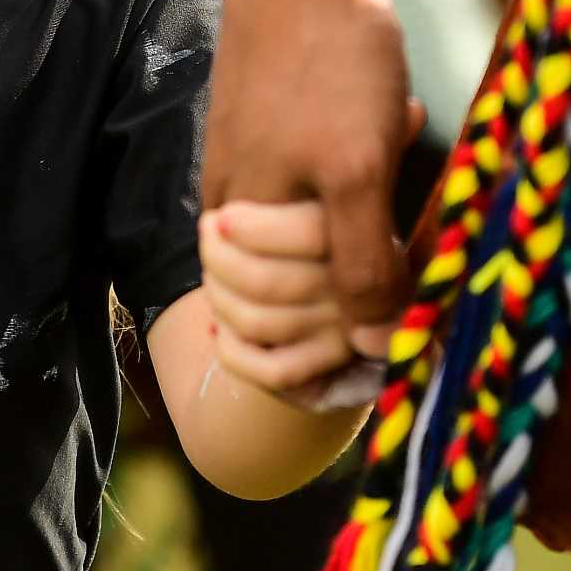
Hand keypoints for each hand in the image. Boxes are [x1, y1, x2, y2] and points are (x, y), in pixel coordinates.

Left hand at [199, 198, 356, 394]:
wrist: (341, 300)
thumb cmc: (304, 235)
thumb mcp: (306, 201)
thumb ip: (281, 202)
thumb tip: (219, 222)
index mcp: (361, 235)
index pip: (310, 234)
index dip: (253, 228)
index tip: (219, 218)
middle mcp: (358, 288)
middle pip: (266, 282)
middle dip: (217, 260)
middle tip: (209, 242)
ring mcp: (346, 333)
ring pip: (258, 323)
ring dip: (218, 300)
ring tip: (213, 280)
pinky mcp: (330, 369)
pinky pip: (272, 370)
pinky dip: (232, 351)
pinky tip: (222, 329)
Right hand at [202, 0, 418, 362]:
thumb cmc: (332, 59)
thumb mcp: (358, 172)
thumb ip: (358, 266)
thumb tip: (377, 348)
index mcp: (237, 228)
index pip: (263, 342)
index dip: (324, 366)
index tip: (391, 357)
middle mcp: (232, 207)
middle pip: (279, 309)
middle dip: (345, 318)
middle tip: (411, 290)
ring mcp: (252, 168)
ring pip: (304, 256)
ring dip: (358, 255)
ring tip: (402, 218)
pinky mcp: (279, 135)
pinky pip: (315, 200)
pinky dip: (361, 198)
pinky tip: (403, 134)